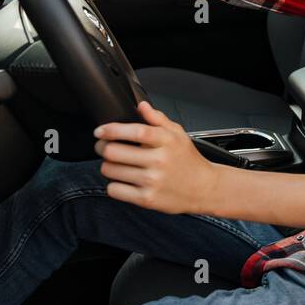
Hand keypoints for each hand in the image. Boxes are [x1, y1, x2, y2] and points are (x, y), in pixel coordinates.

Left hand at [93, 100, 219, 213]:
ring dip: (108, 166)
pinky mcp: (147, 199)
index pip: (134, 131)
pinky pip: (115, 190)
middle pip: (113, 151)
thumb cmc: (189, 161)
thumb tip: (141, 106)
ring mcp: (152, 181)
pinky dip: (114, 185)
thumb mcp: (178, 135)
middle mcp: (159, 160)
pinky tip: (124, 181)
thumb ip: (158, 119)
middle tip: (105, 147)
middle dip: (103, 148)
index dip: (112, 129)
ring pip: (110, 170)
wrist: (204, 189)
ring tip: (118, 165)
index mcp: (166, 141)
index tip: (100, 131)